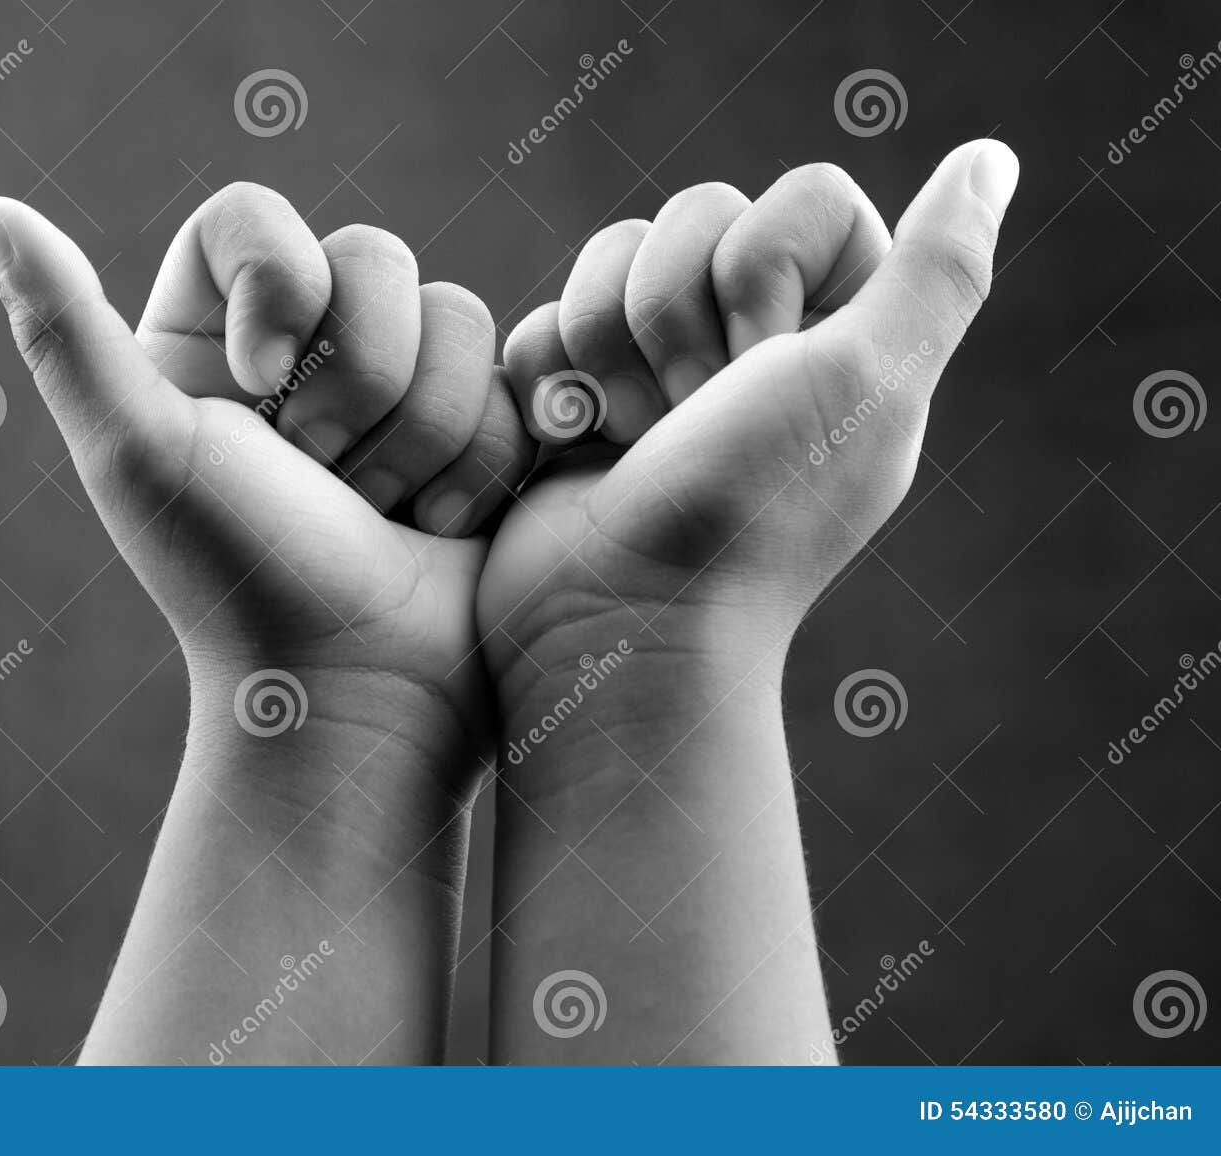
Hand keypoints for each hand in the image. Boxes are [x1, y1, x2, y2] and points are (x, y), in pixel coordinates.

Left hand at [0, 184, 533, 817]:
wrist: (358, 689)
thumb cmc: (238, 578)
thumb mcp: (138, 453)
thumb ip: (63, 328)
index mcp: (212, 337)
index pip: (256, 216)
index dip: (276, 279)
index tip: (257, 379)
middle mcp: (310, 350)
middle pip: (375, 257)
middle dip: (354, 387)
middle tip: (320, 478)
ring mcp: (402, 387)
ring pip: (454, 315)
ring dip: (417, 438)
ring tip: (379, 513)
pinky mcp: (479, 426)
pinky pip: (510, 379)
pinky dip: (477, 469)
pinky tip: (435, 528)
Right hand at [477, 141, 1019, 715]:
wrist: (615, 618)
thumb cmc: (745, 511)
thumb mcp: (866, 383)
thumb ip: (939, 269)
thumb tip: (990, 157)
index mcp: (847, 333)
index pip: (800, 197)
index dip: (763, 268)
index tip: (764, 366)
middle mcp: (760, 343)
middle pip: (693, 214)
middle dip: (673, 321)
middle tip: (693, 417)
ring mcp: (663, 371)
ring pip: (610, 258)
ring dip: (606, 355)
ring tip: (632, 441)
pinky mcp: (582, 400)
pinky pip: (546, 321)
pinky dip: (551, 387)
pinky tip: (577, 451)